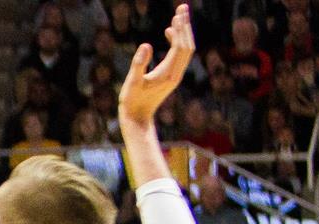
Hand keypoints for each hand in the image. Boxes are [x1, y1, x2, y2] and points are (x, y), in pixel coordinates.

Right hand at [118, 4, 193, 128]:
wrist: (137, 118)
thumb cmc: (131, 101)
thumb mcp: (131, 83)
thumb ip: (138, 64)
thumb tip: (146, 44)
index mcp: (168, 74)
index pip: (180, 47)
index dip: (179, 30)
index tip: (177, 14)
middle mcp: (176, 73)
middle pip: (187, 45)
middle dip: (185, 26)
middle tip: (182, 8)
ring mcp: (175, 75)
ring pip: (186, 49)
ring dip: (183, 32)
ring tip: (178, 15)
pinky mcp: (172, 76)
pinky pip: (180, 54)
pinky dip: (178, 41)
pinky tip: (169, 32)